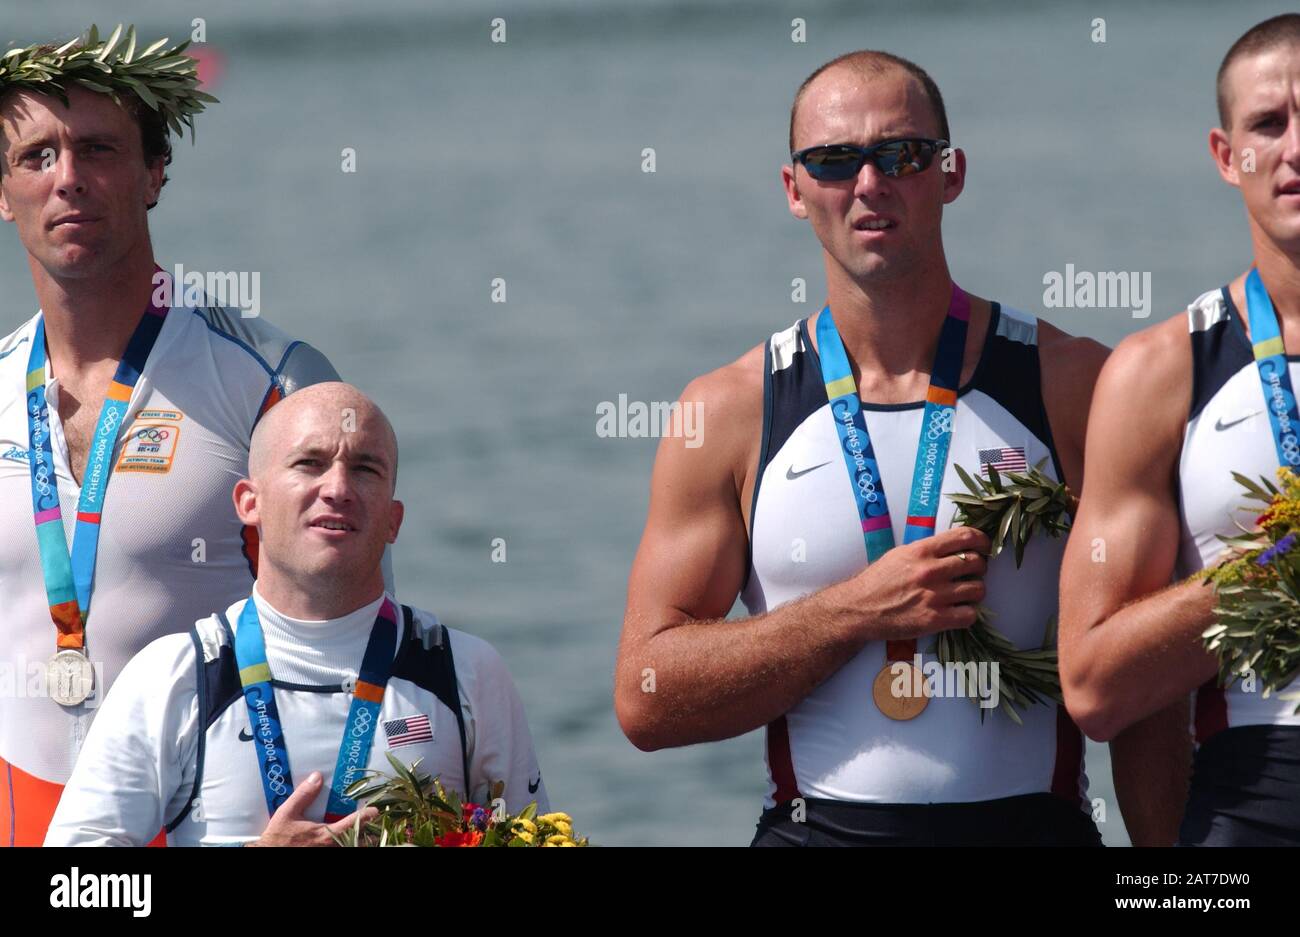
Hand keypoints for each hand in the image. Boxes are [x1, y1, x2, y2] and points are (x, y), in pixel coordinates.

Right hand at [246, 771, 377, 846]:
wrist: (268, 854)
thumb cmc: (278, 837)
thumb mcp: (287, 813)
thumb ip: (303, 794)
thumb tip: (317, 776)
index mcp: (326, 835)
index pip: (354, 824)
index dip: (367, 816)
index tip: (375, 809)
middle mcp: (331, 848)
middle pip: (360, 842)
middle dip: (371, 833)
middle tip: (378, 823)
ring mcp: (328, 853)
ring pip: (352, 848)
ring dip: (362, 841)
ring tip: (370, 833)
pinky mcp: (324, 855)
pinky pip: (342, 850)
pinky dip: (350, 845)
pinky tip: (351, 840)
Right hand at [845, 525, 990, 640]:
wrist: (860, 609)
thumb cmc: (878, 581)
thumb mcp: (900, 554)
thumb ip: (928, 550)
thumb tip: (954, 547)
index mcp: (922, 551)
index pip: (965, 537)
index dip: (982, 541)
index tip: (984, 547)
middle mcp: (931, 571)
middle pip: (977, 564)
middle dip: (979, 567)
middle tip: (972, 573)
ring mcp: (935, 596)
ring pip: (978, 590)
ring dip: (975, 591)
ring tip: (964, 594)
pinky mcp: (935, 620)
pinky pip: (970, 615)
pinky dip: (968, 613)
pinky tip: (958, 611)